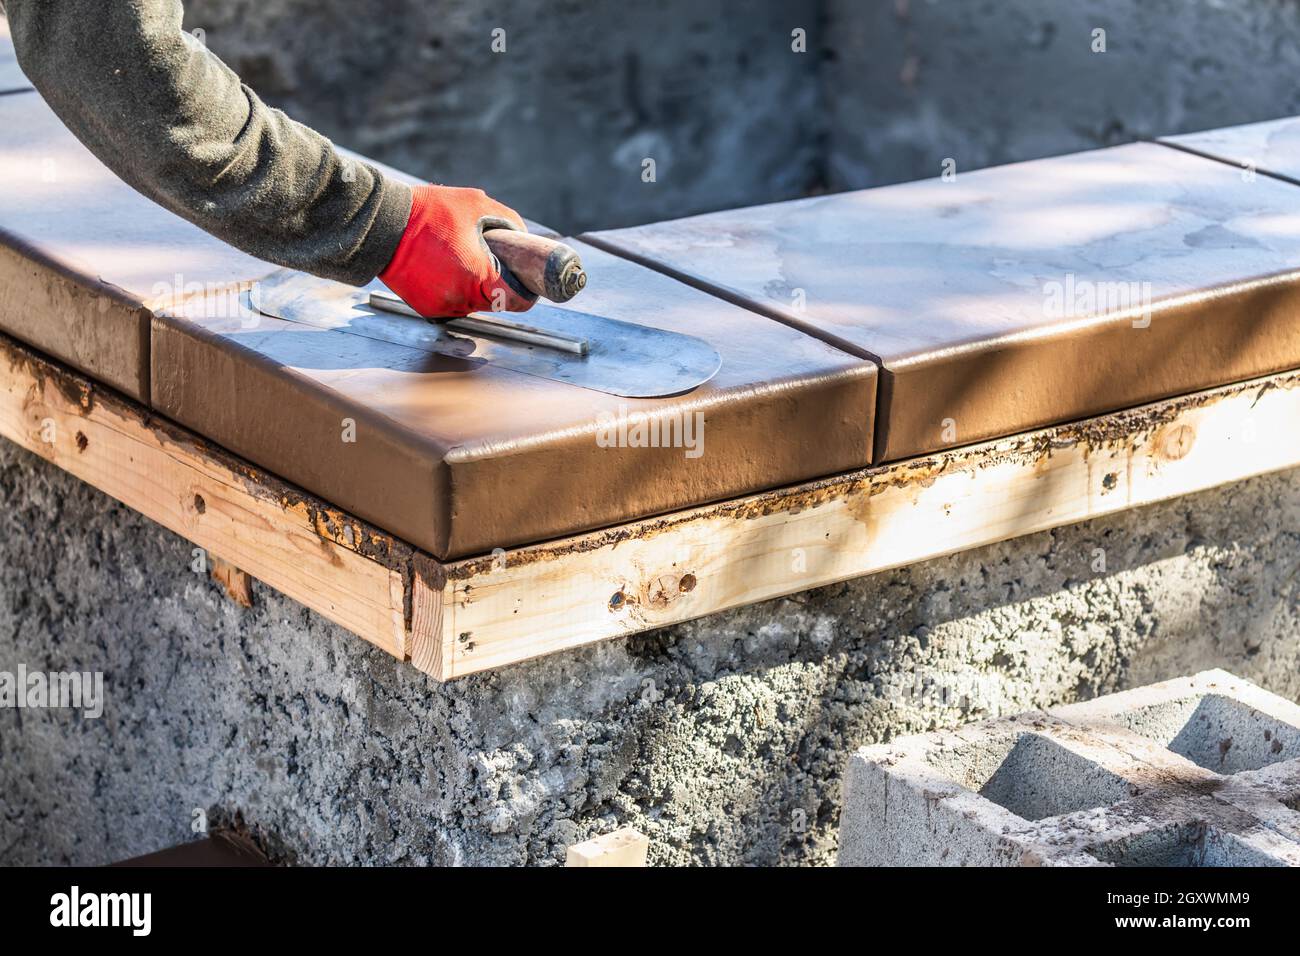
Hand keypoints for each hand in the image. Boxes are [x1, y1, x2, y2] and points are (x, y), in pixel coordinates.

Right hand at [379, 184, 535, 317]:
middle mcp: (461, 298)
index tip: (526, 280)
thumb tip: (522, 237)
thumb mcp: (476, 204)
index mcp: (478, 276)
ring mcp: (442, 306)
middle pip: (495, 303)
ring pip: (473, 305)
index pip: (516, 300)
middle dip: (498, 285)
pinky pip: (452, 304)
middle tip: (491, 261)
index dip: (525, 291)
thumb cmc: (429, 211)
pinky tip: (445, 268)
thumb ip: (508, 220)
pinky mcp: (426, 309)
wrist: (381, 224)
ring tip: (462, 260)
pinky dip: (454, 291)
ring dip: (475, 289)